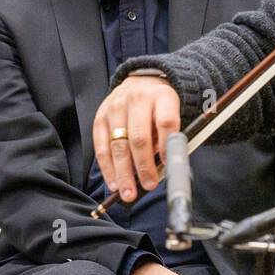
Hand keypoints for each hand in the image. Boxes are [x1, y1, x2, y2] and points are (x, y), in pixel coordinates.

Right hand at [93, 74, 181, 201]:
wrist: (140, 82)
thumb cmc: (160, 105)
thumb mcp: (173, 111)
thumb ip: (170, 135)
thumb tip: (165, 167)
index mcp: (162, 96)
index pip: (166, 122)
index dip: (167, 145)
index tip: (168, 165)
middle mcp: (137, 100)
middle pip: (139, 137)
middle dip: (144, 166)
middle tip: (149, 185)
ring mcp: (115, 108)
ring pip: (119, 145)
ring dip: (124, 173)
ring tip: (128, 192)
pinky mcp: (100, 117)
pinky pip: (102, 147)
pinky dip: (107, 168)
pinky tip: (114, 182)